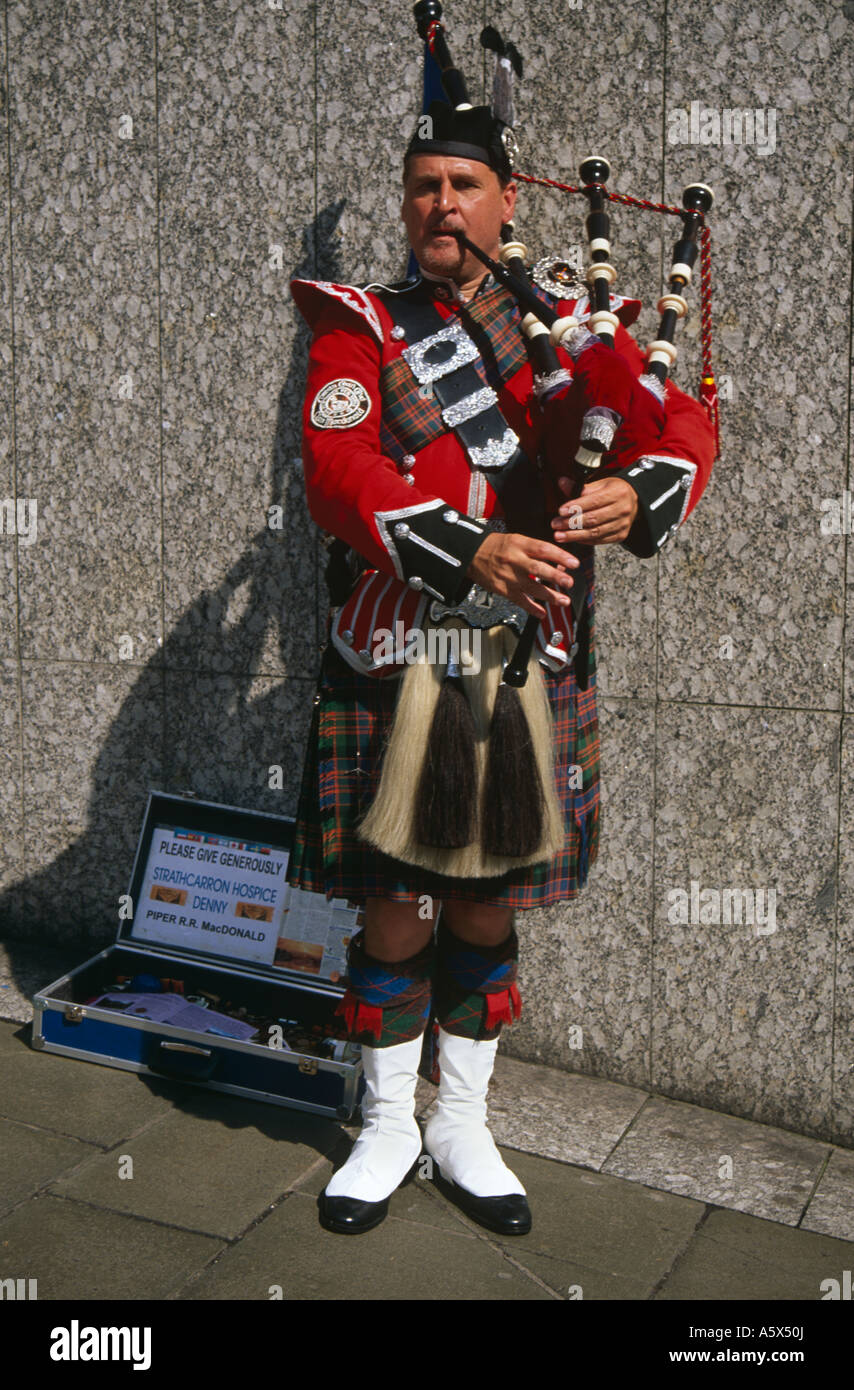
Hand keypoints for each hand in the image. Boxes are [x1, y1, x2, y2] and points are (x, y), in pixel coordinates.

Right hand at [465, 531, 580, 619]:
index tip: (574, 563)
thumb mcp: (517, 540)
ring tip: (563, 601)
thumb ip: (537, 551)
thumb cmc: (498, 546)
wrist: (472, 554)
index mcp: (520, 544)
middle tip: (569, 582)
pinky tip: (542, 613)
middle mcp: (515, 560)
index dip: (561, 556)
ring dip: (550, 596)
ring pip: (532, 588)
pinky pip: (520, 600)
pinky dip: (532, 608)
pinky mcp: (503, 589)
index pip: (544, 549)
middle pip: (538, 569)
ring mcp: (509, 576)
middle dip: (556, 577)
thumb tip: (560, 564)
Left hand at [550, 476, 638, 544]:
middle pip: (594, 519)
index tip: (561, 511)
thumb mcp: (600, 484)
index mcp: (617, 493)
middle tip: (555, 525)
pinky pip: (600, 540)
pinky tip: (573, 538)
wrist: (633, 501)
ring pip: (596, 532)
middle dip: (572, 523)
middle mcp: (622, 509)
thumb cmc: (613, 491)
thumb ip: (580, 487)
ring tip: (559, 535)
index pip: (594, 501)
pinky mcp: (621, 535)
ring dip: (575, 535)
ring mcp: (623, 524)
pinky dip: (585, 540)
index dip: (576, 507)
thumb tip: (561, 482)